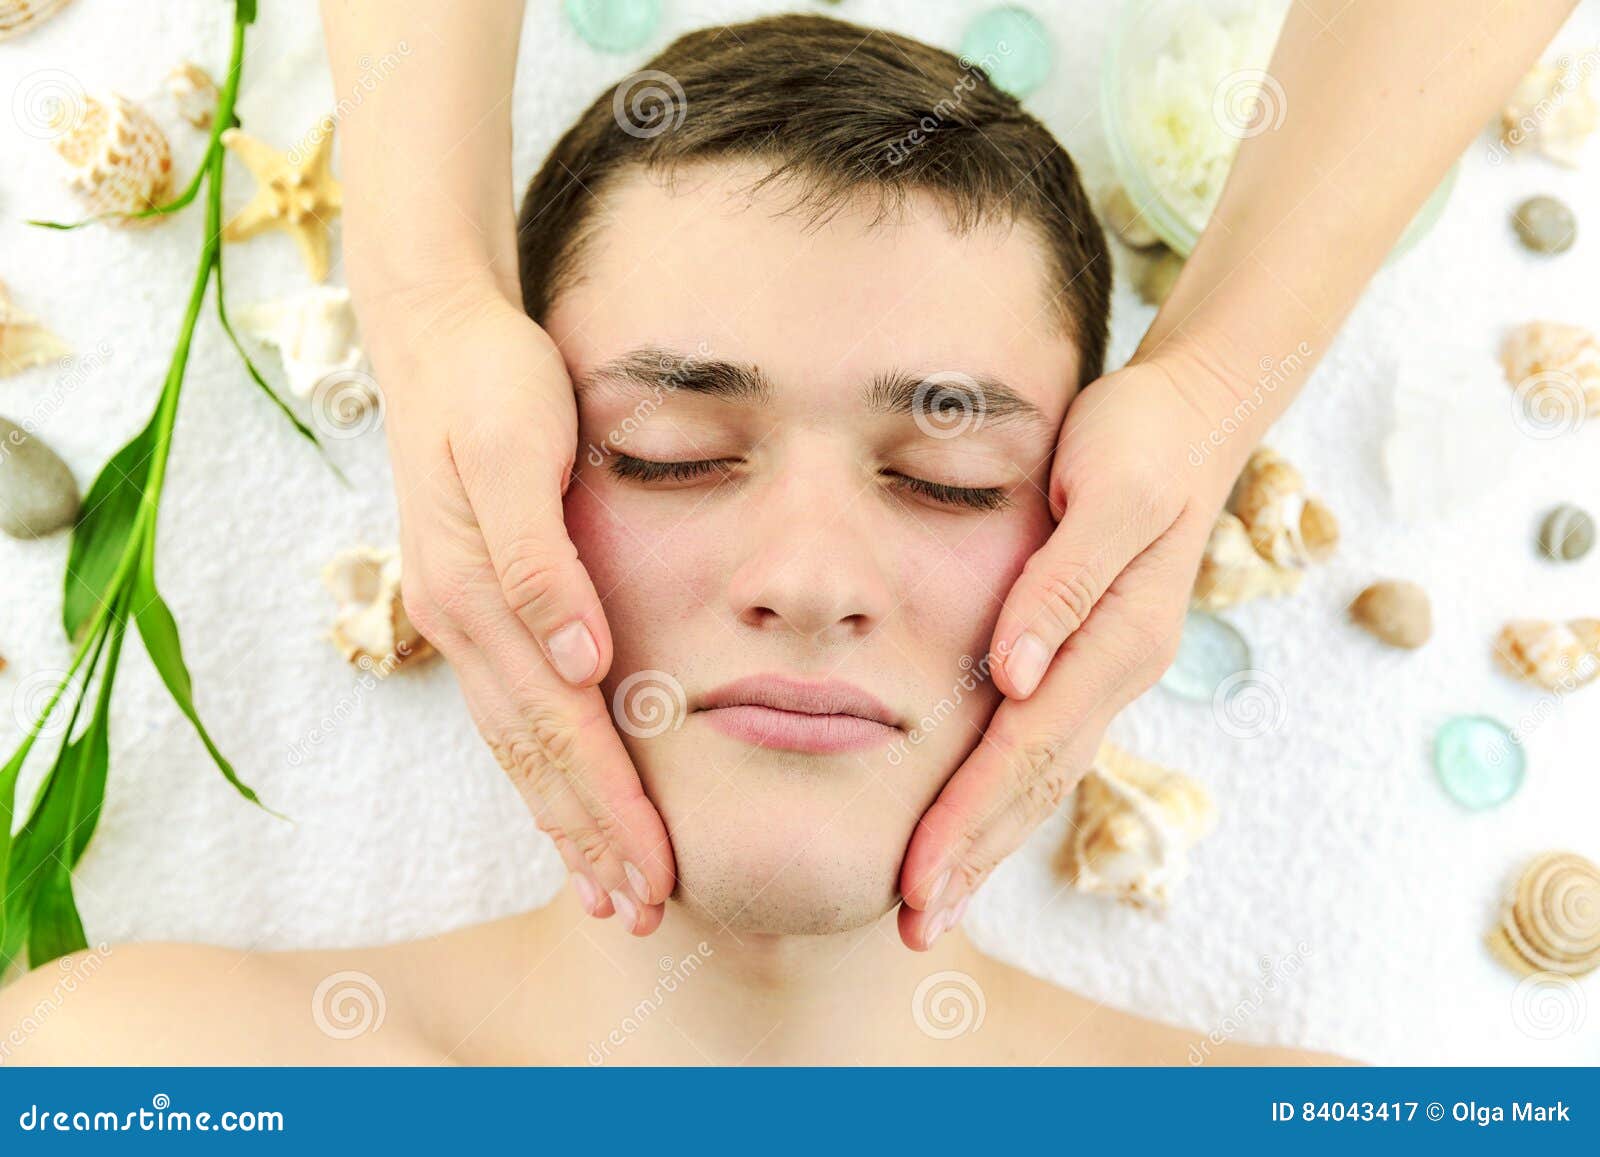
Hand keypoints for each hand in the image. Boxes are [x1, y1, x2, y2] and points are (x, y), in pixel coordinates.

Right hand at [373, 285, 673, 934]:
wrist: (439, 334)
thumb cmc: (494, 382)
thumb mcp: (521, 449)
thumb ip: (542, 559)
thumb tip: (580, 661)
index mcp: (479, 598)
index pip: (559, 730)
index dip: (608, 807)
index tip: (656, 874)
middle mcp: (464, 622)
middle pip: (534, 758)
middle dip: (588, 841)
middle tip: (640, 910)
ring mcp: (460, 618)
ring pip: (518, 746)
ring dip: (562, 822)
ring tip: (604, 886)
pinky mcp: (472, 604)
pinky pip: (509, 709)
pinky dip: (540, 770)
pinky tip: (563, 797)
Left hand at [897, 355, 1246, 948]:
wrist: (1194, 411)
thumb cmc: (1141, 437)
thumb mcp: (1107, 489)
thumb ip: (1062, 583)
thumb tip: (1012, 675)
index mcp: (1116, 641)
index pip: (1027, 750)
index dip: (968, 819)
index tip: (917, 882)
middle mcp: (1114, 670)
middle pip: (1035, 785)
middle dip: (971, 859)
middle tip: (912, 929)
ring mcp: (1107, 669)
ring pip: (1041, 777)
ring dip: (986, 844)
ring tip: (933, 902)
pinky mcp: (1091, 655)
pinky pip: (1043, 743)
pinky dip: (1004, 796)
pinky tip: (973, 824)